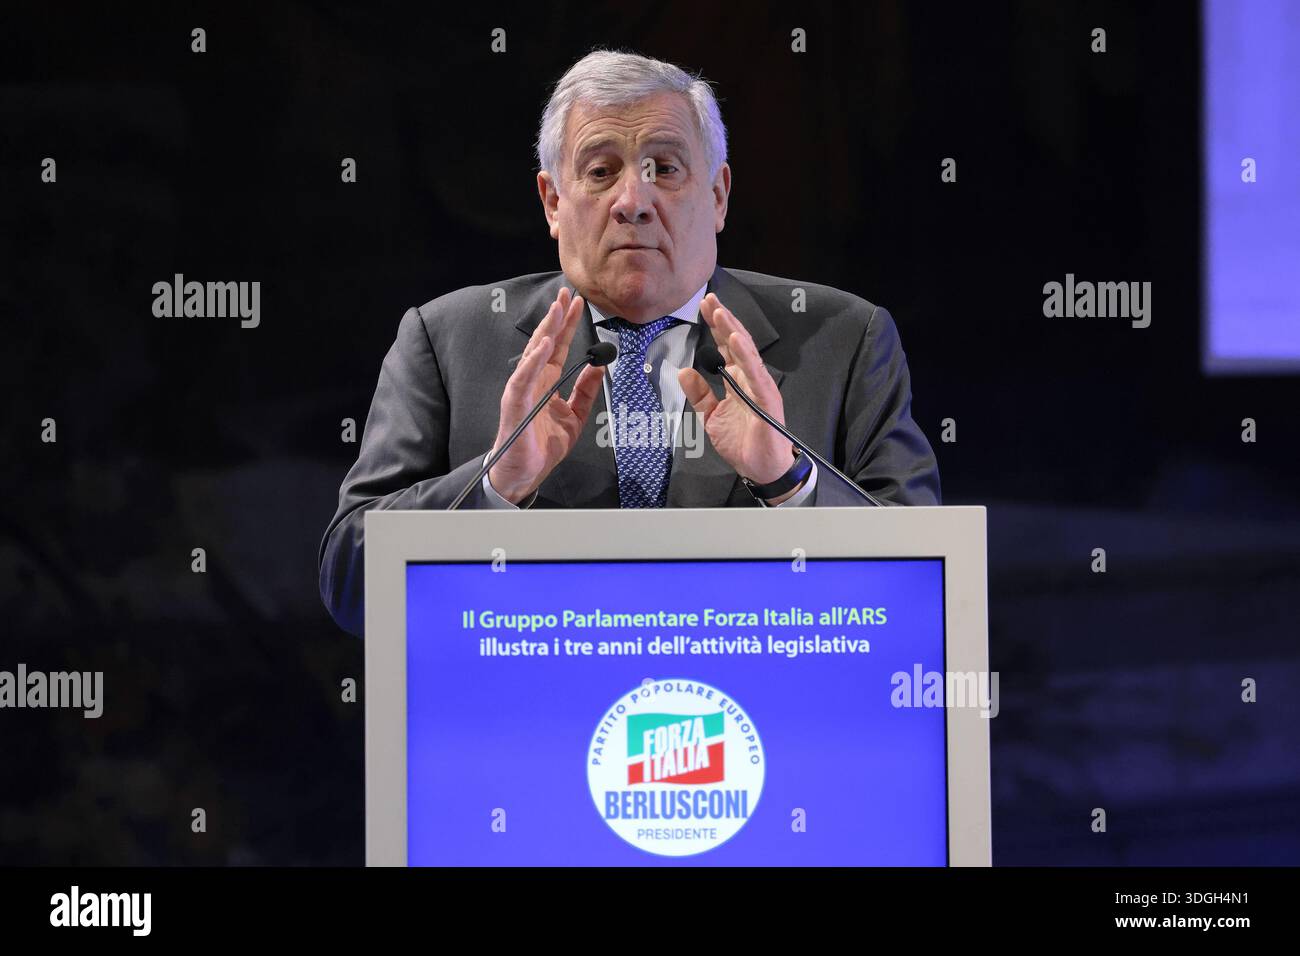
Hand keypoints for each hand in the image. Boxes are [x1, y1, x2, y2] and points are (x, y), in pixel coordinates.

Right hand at [487, 287, 604, 502]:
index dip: (568, 325)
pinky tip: (544, 345)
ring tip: (556, 311)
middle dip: (556, 318)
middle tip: (567, 294)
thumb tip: (599, 368)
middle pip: (545, 343)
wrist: (524, 473)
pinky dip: (533, 361)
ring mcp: (522, 390)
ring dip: (545, 331)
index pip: (559, 347)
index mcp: (547, 382)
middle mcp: (533, 380)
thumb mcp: (575, 416)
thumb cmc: (543, 446)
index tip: (577, 303)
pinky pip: (523, 378)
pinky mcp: (515, 404)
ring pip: (534, 354)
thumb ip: (586, 392)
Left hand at [678, 292, 795, 488]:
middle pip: (736, 343)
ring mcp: (760, 387)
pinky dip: (746, 357)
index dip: (715, 327)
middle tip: (709, 300)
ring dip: (733, 332)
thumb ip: (699, 394)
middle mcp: (750, 379)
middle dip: (723, 321)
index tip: (702, 306)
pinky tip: (736, 341)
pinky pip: (755, 375)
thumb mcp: (711, 417)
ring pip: (746, 354)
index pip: (725, 347)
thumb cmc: (743, 442)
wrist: (762, 468)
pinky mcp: (766, 400)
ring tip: (721, 313)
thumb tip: (684, 371)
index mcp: (738, 380)